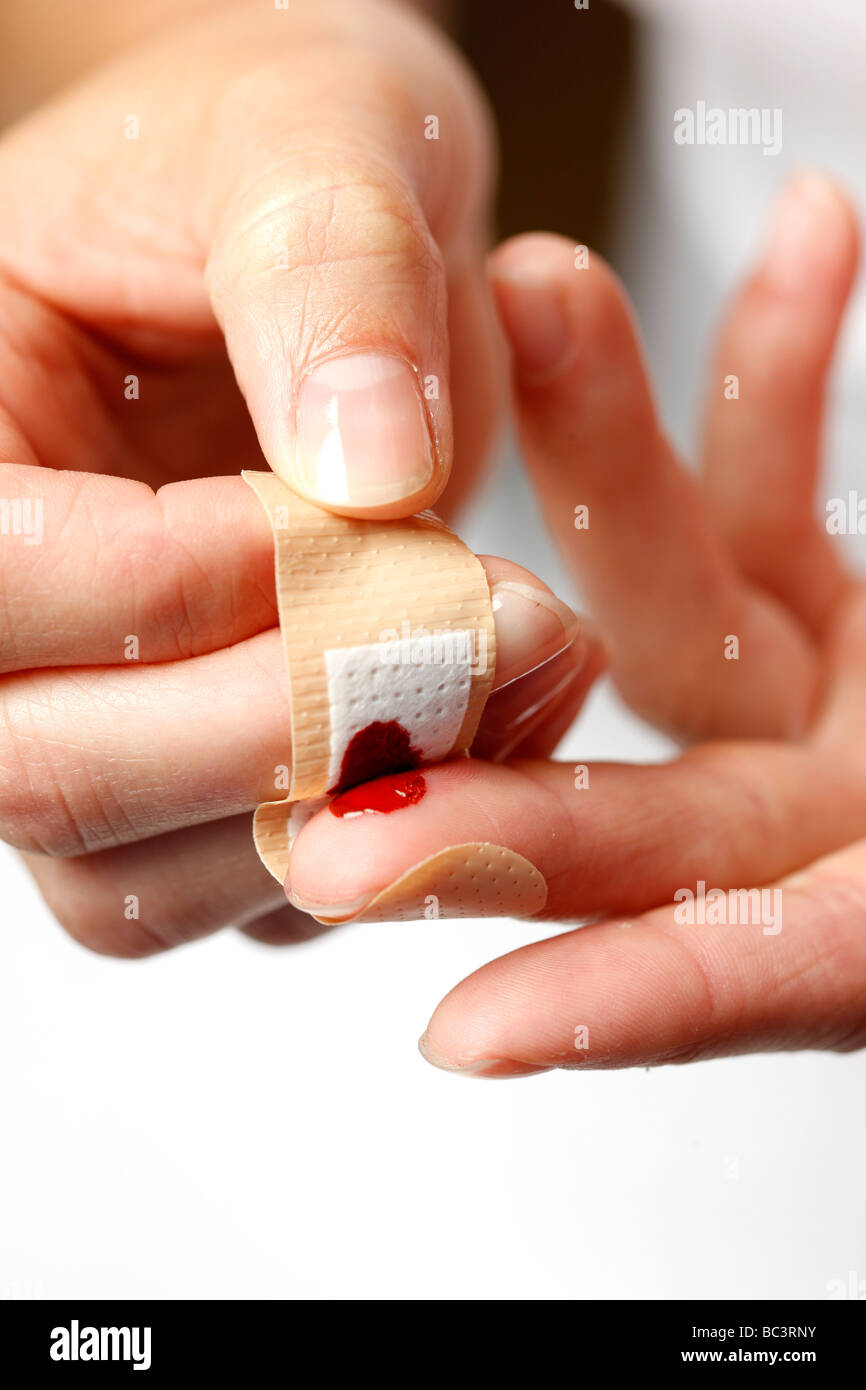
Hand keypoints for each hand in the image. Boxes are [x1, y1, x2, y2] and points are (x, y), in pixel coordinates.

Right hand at [0, 0, 605, 951]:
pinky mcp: (206, 786)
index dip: (181, 581)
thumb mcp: (308, 141)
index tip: (368, 506)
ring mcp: (94, 723)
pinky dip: (405, 834)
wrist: (334, 239)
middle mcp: (1, 624)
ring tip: (525, 649)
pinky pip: (271, 888)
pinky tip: (514, 699)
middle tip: (488, 622)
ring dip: (355, 804)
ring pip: (147, 882)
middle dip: (281, 726)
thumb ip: (328, 273)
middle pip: (47, 779)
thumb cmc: (279, 157)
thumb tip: (370, 464)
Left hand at [287, 173, 865, 1074]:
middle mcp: (833, 830)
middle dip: (519, 769)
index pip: (763, 974)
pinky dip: (784, 383)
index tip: (472, 1029)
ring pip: (680, 609)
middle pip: (659, 804)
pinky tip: (810, 247)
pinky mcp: (832, 611)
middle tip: (349, 757)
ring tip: (537, 292)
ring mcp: (824, 714)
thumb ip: (857, 913)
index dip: (638, 1003)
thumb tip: (785, 940)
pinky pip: (787, 496)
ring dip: (611, 448)